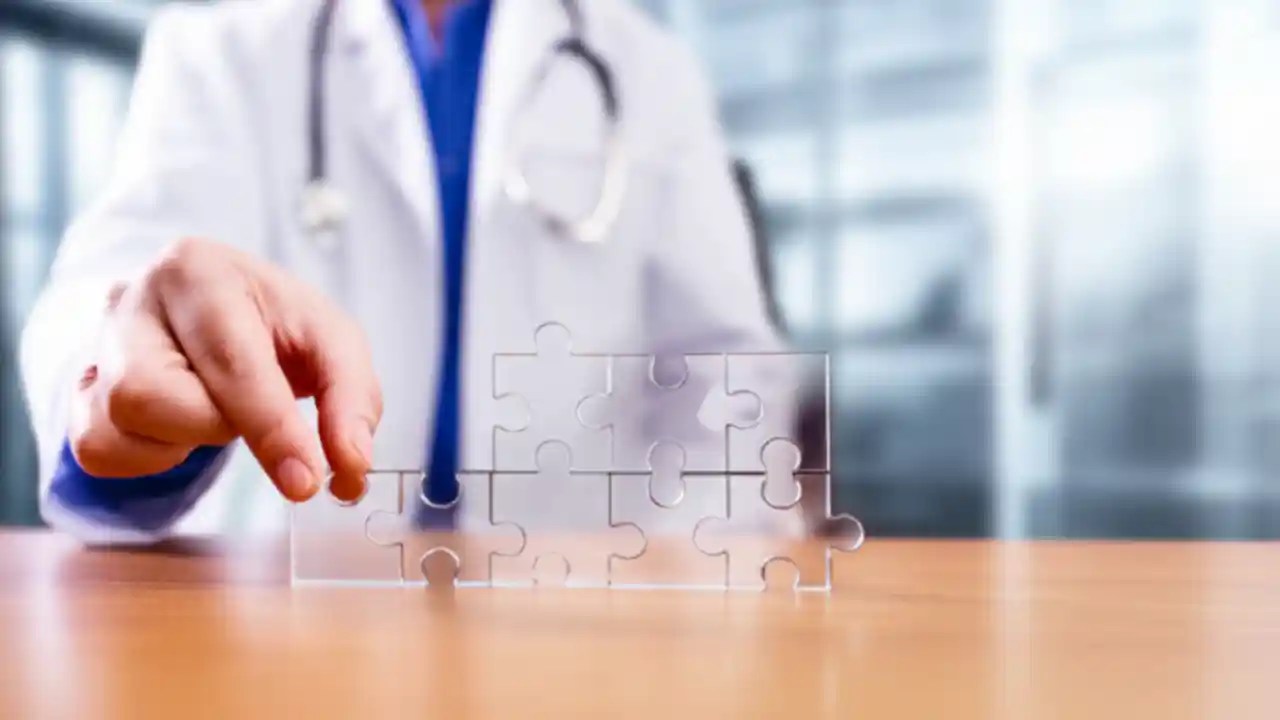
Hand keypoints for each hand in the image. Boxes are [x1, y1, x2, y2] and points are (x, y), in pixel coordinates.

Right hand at [69, 238, 381, 501]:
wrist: (213, 315)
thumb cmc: (273, 324)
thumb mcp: (330, 340)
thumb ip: (352, 398)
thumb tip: (350, 468)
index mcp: (198, 269)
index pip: (231, 360)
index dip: (271, 428)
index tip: (308, 481)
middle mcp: (130, 300)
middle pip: (155, 397)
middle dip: (219, 426)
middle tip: (254, 417)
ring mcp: (95, 348)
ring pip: (120, 429)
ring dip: (186, 441)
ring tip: (216, 406)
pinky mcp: (79, 395)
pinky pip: (101, 454)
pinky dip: (152, 456)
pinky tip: (181, 424)